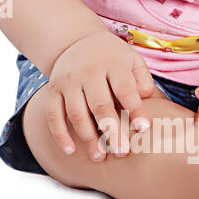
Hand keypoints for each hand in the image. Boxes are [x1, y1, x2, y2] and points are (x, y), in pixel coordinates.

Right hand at [41, 30, 156, 160]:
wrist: (76, 40)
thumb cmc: (113, 58)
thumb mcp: (132, 60)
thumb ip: (144, 82)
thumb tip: (146, 106)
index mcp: (113, 63)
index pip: (125, 89)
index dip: (135, 109)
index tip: (143, 129)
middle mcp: (88, 71)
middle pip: (100, 105)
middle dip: (111, 131)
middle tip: (121, 153)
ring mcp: (68, 81)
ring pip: (76, 113)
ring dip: (88, 138)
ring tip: (100, 157)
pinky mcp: (52, 90)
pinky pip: (53, 115)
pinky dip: (60, 134)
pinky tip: (71, 151)